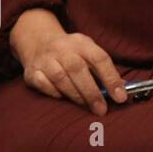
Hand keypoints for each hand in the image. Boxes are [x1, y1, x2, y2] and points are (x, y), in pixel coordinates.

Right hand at [11, 8, 126, 114]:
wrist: (39, 42)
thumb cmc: (71, 51)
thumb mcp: (88, 51)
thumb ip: (103, 68)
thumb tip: (121, 89)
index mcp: (81, 43)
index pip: (100, 58)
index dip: (112, 78)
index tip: (121, 97)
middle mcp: (62, 49)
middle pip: (78, 70)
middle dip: (92, 92)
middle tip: (102, 109)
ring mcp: (45, 60)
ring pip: (60, 79)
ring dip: (76, 95)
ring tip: (88, 107)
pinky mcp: (31, 72)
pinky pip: (44, 85)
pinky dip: (55, 93)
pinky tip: (64, 98)